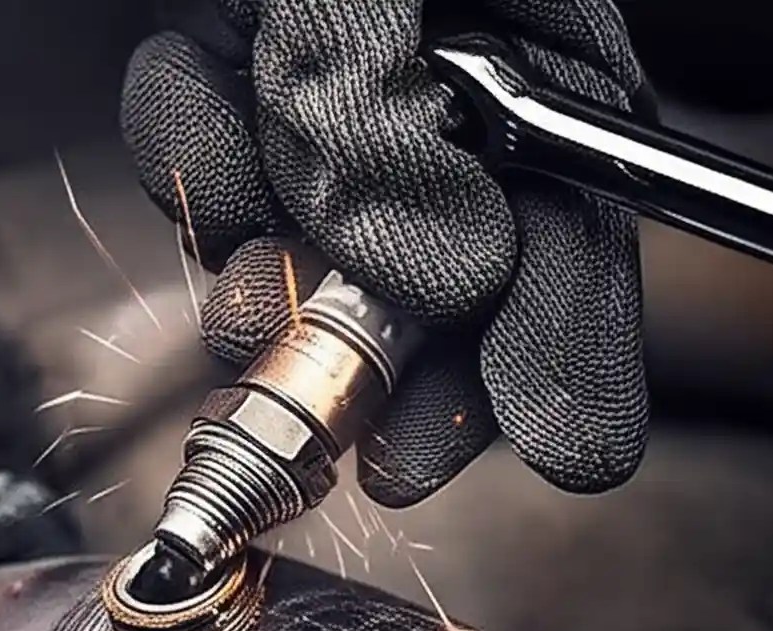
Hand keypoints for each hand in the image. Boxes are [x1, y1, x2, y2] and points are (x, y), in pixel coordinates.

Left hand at [122, 0, 651, 505]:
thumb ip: (381, 101)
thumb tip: (436, 261)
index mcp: (527, 43)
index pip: (577, 220)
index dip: (569, 342)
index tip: (566, 443)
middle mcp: (441, 80)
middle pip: (447, 266)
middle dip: (390, 352)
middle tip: (356, 426)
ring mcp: (336, 94)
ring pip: (316, 231)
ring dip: (267, 258)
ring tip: (240, 250)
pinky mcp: (250, 90)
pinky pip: (223, 167)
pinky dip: (195, 159)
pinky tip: (195, 95)